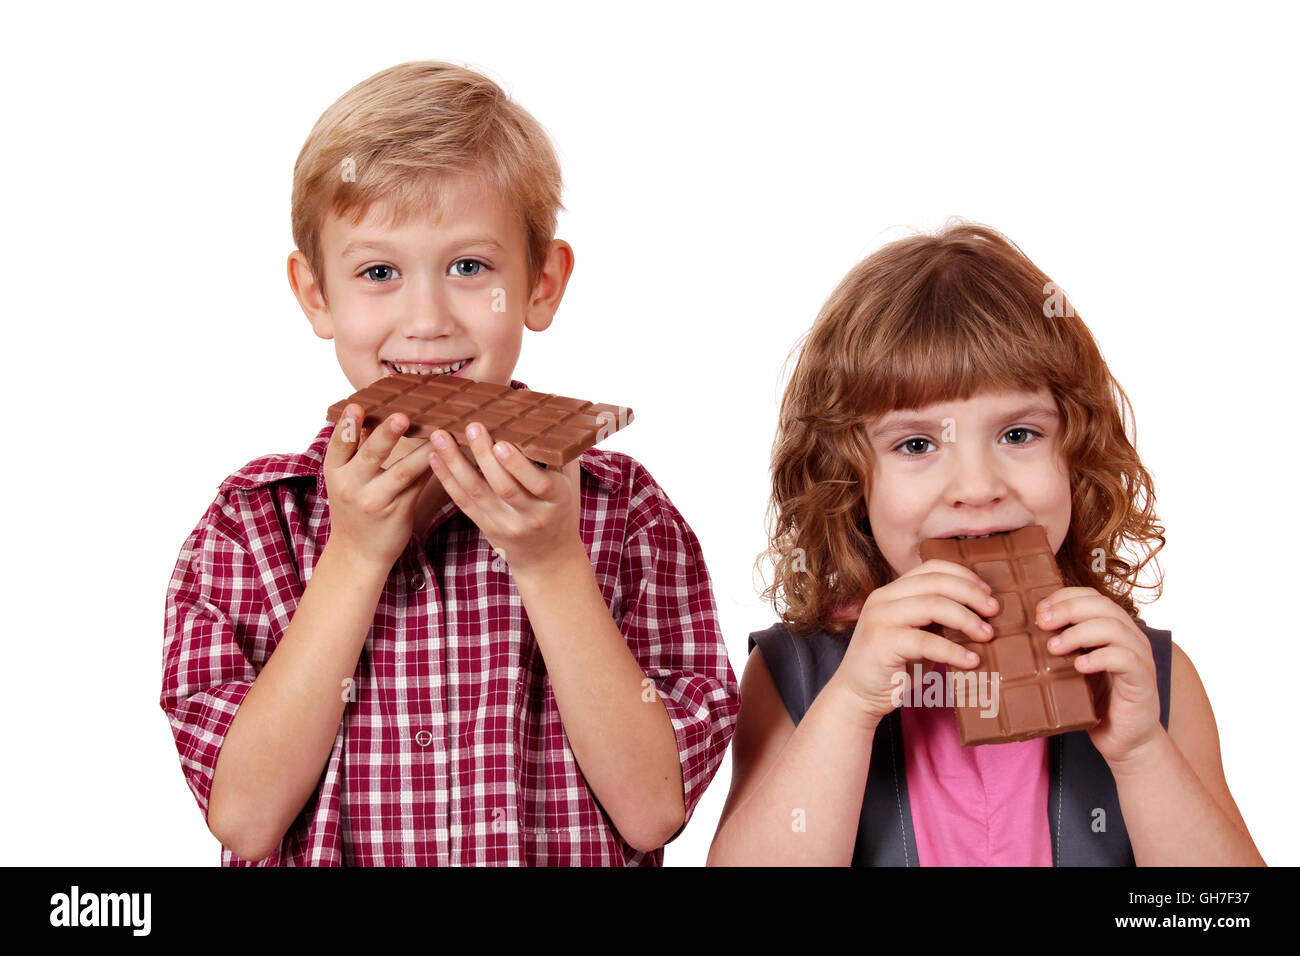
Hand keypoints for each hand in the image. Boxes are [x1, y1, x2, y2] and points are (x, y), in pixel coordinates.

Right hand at [321, 405, 435, 569]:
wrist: (357, 551)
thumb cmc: (354, 505)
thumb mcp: (346, 478)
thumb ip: (357, 449)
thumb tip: (375, 410)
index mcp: (335, 472)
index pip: (339, 445)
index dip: (348, 426)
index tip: (357, 406)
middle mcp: (350, 486)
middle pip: (370, 456)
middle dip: (386, 435)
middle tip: (402, 417)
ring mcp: (375, 501)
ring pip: (402, 472)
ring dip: (421, 452)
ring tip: (438, 433)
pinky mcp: (398, 511)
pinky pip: (418, 484)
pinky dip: (432, 467)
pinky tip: (445, 453)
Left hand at [426, 421, 581, 573]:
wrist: (548, 557)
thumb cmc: (559, 508)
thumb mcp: (568, 483)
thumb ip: (557, 452)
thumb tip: (547, 407)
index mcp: (556, 500)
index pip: (537, 483)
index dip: (518, 465)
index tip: (501, 443)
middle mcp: (531, 516)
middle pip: (503, 487)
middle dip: (483, 455)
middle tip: (471, 427)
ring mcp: (506, 524)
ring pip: (477, 493)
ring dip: (456, 463)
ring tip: (441, 437)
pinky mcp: (486, 528)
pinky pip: (464, 503)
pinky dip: (448, 479)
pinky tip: (435, 459)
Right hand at [831, 559, 999, 725]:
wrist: (857, 695)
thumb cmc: (894, 665)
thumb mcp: (916, 633)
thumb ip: (935, 617)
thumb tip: (981, 611)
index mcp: (892, 591)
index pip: (932, 568)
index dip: (964, 576)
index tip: (988, 593)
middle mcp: (882, 598)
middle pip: (935, 582)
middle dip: (971, 594)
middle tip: (994, 611)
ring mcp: (879, 619)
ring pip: (932, 605)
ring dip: (966, 619)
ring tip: (987, 635)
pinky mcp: (881, 643)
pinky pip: (926, 641)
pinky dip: (954, 651)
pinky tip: (971, 661)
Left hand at [1034, 587, 1162, 763]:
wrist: (1125, 740)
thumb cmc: (1096, 702)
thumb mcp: (1075, 668)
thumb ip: (1062, 647)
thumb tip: (1022, 632)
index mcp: (1115, 629)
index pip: (1093, 597)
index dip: (1065, 597)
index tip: (1039, 609)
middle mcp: (1131, 638)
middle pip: (1103, 606)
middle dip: (1068, 609)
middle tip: (1042, 622)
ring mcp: (1140, 658)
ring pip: (1114, 628)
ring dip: (1079, 633)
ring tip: (1054, 647)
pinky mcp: (1143, 681)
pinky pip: (1125, 659)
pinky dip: (1099, 657)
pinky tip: (1079, 666)